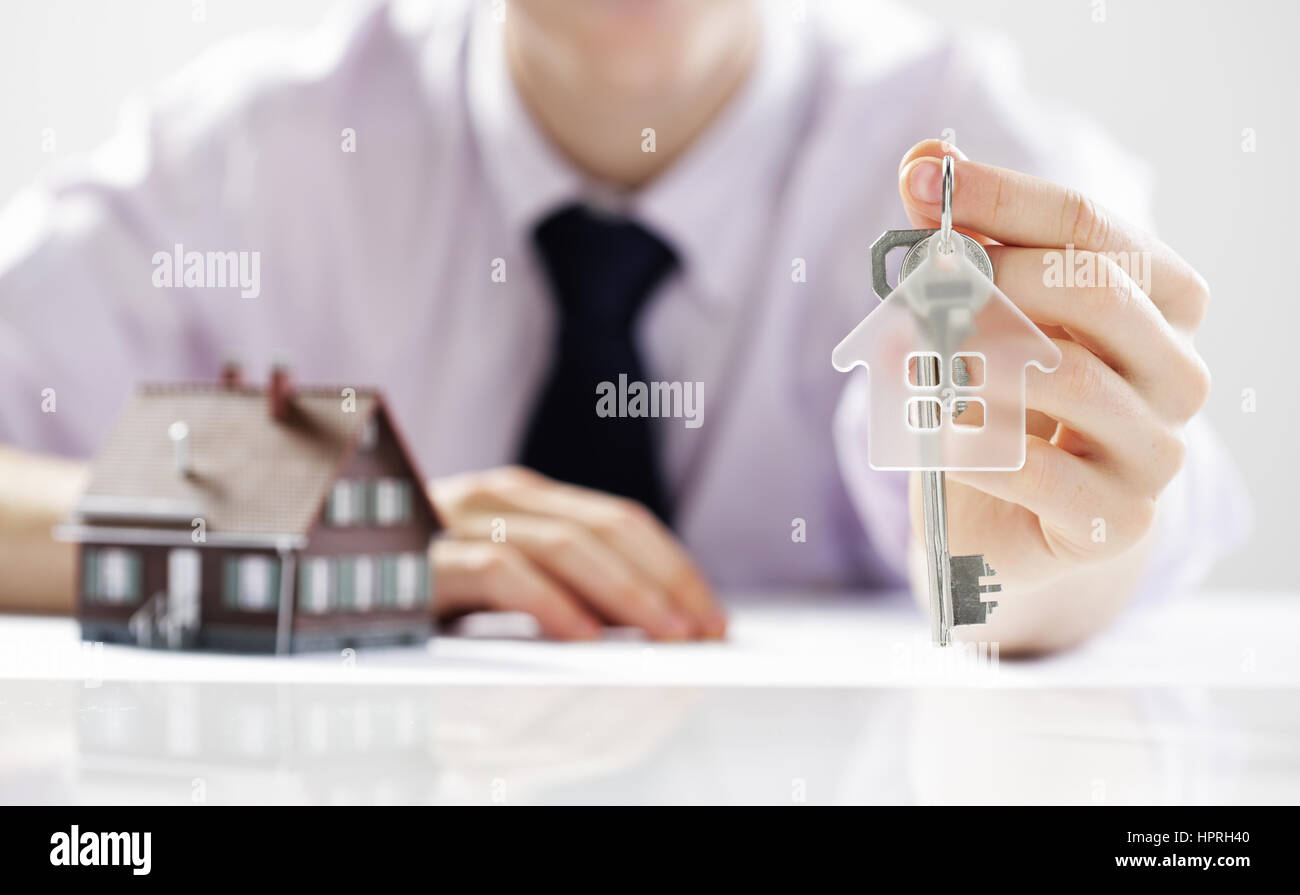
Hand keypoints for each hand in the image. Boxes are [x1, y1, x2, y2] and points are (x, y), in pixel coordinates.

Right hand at [428, 466, 725, 640]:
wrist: (321, 579)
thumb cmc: (425, 587)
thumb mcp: (502, 578)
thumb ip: (563, 583)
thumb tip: (649, 619)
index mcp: (523, 497)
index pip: (621, 521)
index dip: (675, 567)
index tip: (712, 616)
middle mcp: (496, 497)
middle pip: (606, 528)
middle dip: (666, 582)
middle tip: (703, 632)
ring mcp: (458, 521)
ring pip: (564, 545)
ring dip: (626, 595)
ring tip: (667, 637)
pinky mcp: (425, 559)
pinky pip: (499, 571)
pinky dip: (549, 602)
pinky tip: (584, 638)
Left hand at [896, 141, 1209, 596]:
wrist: (1008, 526)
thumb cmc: (1001, 407)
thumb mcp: (981, 319)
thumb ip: (961, 244)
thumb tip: (924, 165)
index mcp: (1159, 302)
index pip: (1088, 227)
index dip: (999, 197)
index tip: (916, 180)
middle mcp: (1177, 371)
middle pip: (1095, 291)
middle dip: (994, 281)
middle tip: (920, 293)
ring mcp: (1157, 452)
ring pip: (1070, 381)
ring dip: (973, 365)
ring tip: (918, 366)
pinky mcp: (1118, 522)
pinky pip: (1041, 472)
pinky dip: (974, 449)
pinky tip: (938, 438)